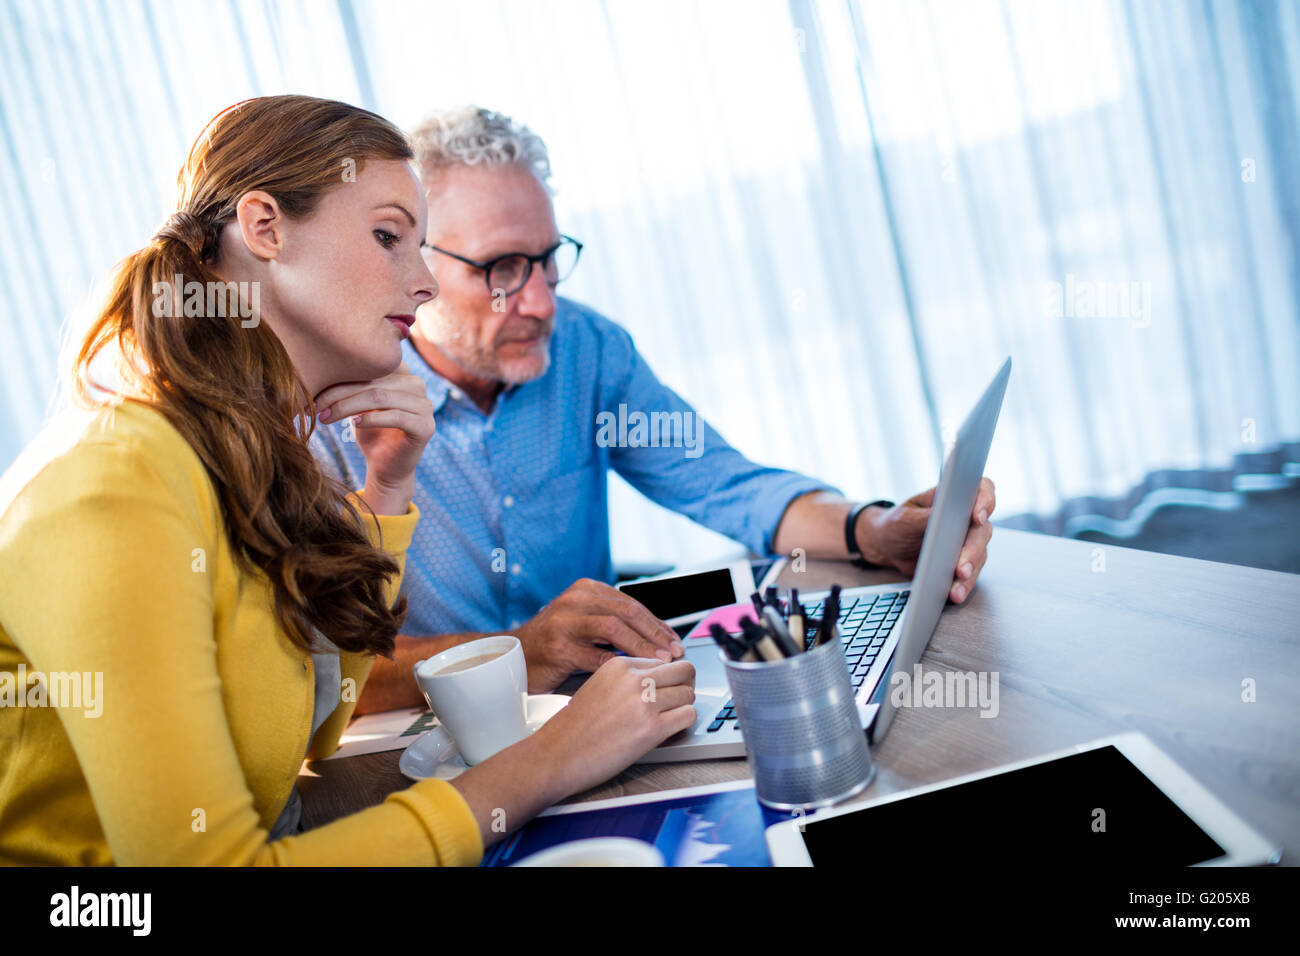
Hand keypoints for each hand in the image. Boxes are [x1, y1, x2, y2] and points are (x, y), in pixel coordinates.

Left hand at [314, 364, 434, 513]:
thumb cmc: (370, 432)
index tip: (315, 389)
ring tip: (326, 416)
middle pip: (373, 382)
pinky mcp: (426, 427)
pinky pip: (396, 417)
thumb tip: (320, 369)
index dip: (341, 376)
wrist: (386, 468)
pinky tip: (354, 424)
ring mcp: (425, 406)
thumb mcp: (358, 404)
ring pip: (381, 398)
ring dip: (348, 407)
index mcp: (403, 373)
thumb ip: (351, 385)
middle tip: (316, 405)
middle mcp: (418, 385)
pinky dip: (371, 419)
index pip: (370, 366)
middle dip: (340, 393)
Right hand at [515, 578, 684, 692]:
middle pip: (628, 612)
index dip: (657, 623)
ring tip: (659, 662)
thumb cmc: (555, 642)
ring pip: (615, 629)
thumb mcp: (584, 622)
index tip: (675, 640)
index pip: (632, 604)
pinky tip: (633, 676)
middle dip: (655, 634)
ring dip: (642, 647)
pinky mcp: (558, 647)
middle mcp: (575, 600)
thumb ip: (613, 622)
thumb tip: (658, 635)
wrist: (516, 655)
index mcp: (587, 590)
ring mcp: (564, 622)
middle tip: (674, 652)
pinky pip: (596, 656)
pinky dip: (619, 666)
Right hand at [533, 656, 696, 794]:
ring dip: (683, 706)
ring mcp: (645, 703)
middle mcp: (634, 679)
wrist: (557, 754)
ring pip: (689, 693)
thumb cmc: (574, 727)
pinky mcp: (652, 729)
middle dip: (684, 685)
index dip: (669, 677)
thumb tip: (660, 680)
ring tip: (668, 718)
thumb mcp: (599, 685)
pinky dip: (683, 724)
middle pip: (684, 670)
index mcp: (620, 665)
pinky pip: (688, 716)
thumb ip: (628, 678)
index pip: (664, 661)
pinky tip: (668, 730)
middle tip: (677, 700)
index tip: (667, 688)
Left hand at [860, 477, 995, 602]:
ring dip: (969, 573)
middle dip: (972, 550)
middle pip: (982, 530)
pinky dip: (963, 585)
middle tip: (961, 566)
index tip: (977, 516)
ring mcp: (967, 541)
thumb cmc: (897, 524)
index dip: (985, 501)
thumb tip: (943, 514)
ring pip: (979, 555)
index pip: (982, 490)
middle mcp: (966, 518)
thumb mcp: (905, 518)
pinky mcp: (963, 561)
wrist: (887, 546)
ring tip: (957, 587)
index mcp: (955, 497)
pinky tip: (955, 593)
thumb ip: (926, 516)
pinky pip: (970, 573)